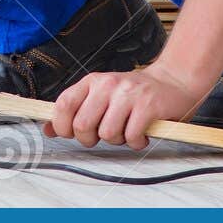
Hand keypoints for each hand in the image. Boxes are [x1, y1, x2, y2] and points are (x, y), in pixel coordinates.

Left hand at [45, 65, 211, 149]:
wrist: (173, 81)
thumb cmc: (134, 94)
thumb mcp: (101, 96)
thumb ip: (76, 111)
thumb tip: (48, 129)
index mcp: (93, 81)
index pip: (64, 104)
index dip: (62, 125)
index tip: (71, 134)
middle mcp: (108, 84)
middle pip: (82, 124)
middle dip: (90, 139)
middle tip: (103, 135)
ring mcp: (128, 94)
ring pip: (107, 133)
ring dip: (117, 140)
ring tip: (126, 130)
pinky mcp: (148, 106)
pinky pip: (131, 136)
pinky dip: (136, 142)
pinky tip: (141, 133)